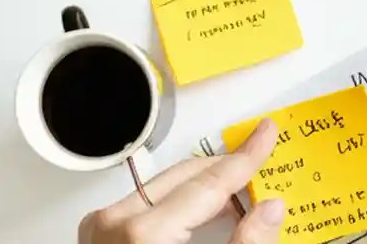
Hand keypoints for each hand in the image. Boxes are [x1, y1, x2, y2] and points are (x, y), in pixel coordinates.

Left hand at [79, 118, 283, 243]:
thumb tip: (270, 210)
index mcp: (145, 232)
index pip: (211, 181)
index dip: (247, 156)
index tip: (266, 132)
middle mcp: (117, 222)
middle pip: (188, 176)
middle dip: (228, 170)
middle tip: (259, 163)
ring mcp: (101, 227)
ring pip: (167, 184)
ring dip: (203, 186)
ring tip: (234, 194)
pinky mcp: (97, 232)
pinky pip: (146, 199)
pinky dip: (177, 200)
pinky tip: (198, 209)